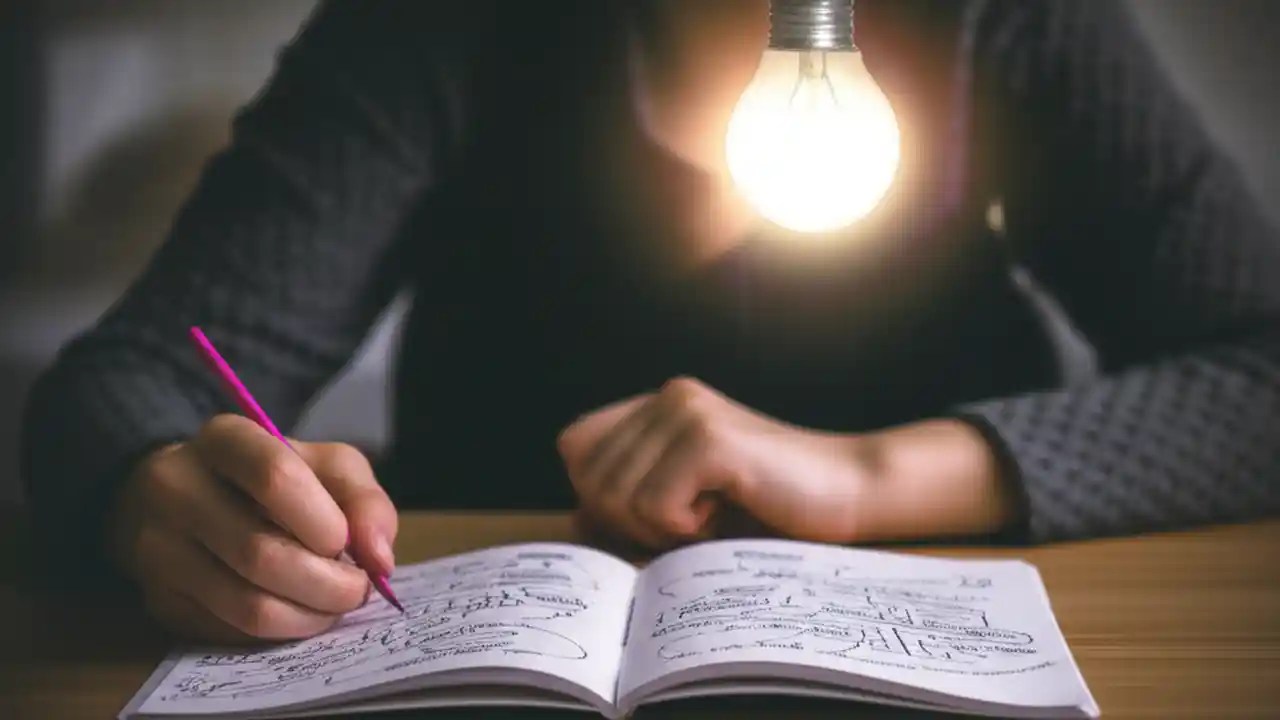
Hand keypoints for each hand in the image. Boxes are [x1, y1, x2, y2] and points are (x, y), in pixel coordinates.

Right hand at [107, 414, 398, 642]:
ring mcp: (158, 546)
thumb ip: (366, 501)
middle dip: (327, 584)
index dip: (323, 520)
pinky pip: (231, 631)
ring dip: (308, 616)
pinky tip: (297, 612)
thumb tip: (379, 559)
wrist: (192, 499)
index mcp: (224, 439)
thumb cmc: (274, 481)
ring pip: (246, 604)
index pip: (274, 476)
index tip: (344, 541)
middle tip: (356, 589)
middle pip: (261, 552)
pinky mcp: (159, 598)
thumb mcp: (329, 467)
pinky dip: (279, 631)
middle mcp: (176, 488)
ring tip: (333, 604)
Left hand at [558, 378, 1018, 550]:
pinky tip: (724, 513)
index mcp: (658, 406)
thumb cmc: (770, 506)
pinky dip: (683, 529)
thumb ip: (629, 506)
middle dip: (627, 521)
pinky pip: (653, 506)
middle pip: (589, 477)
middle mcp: (668, 398)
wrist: (849, 493)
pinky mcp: (710, 440)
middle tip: (690, 521)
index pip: (575, 448)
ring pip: (615, 495)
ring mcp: (688, 412)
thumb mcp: (686, 506)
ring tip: (711, 515)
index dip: (598, 495)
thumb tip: (575, 522)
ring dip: (659, 528)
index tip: (656, 516)